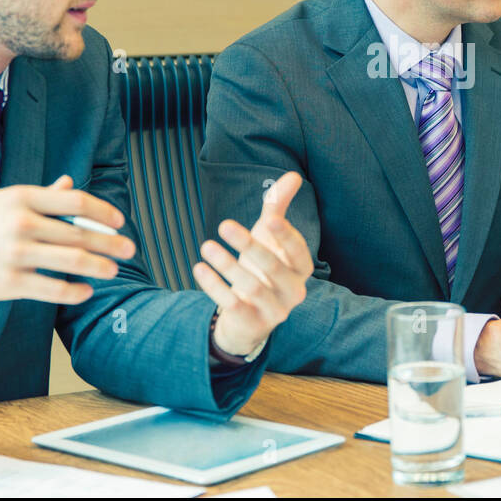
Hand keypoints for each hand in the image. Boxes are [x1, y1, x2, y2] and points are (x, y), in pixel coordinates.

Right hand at [0, 175, 131, 341]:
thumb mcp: (1, 202)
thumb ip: (40, 197)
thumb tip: (70, 184)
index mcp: (21, 198)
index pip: (75, 201)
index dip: (103, 212)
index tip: (119, 221)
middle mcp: (20, 224)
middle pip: (79, 233)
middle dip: (110, 243)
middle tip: (129, 249)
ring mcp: (14, 255)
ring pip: (72, 261)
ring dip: (99, 267)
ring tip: (113, 270)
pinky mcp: (8, 284)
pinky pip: (52, 289)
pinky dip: (75, 291)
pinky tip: (86, 291)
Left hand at [194, 172, 313, 358]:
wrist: (249, 314)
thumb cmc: (262, 266)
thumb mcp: (268, 237)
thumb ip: (279, 207)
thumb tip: (293, 176)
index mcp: (301, 268)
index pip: (298, 251)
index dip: (285, 236)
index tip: (268, 218)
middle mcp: (294, 291)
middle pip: (274, 268)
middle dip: (248, 245)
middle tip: (223, 223)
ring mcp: (275, 311)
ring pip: (253, 289)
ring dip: (228, 266)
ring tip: (206, 246)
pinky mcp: (253, 324)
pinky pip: (234, 305)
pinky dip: (215, 287)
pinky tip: (199, 268)